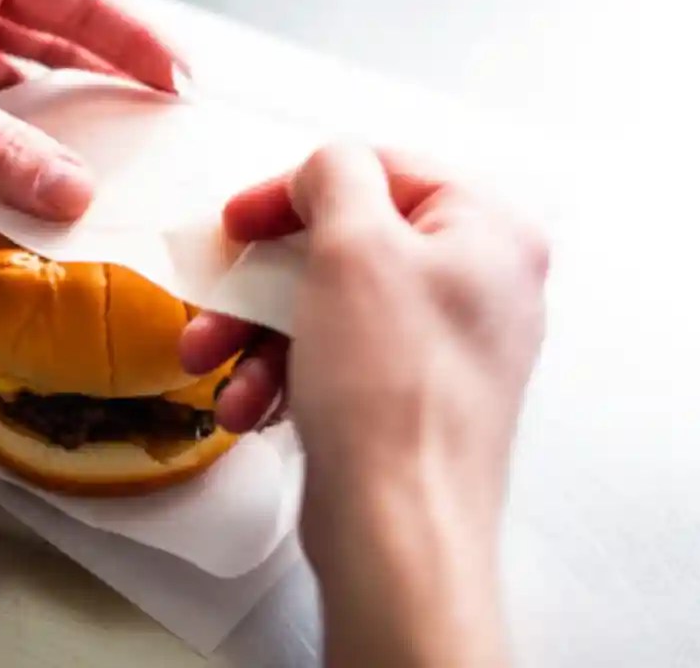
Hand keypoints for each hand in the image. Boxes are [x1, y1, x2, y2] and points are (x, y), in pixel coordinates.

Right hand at [180, 144, 548, 665]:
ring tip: (208, 369)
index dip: (297, 188)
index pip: (383, 169)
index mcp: (490, 230)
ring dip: (257, 335)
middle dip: (262, 282)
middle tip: (213, 300)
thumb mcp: (353, 246)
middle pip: (346, 245)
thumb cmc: (387, 382)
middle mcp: (479, 283)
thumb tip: (327, 169)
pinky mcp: (411, 398)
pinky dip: (285, 376)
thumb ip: (336, 175)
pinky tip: (246, 408)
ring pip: (329, 308)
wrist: (400, 529)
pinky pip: (337, 360)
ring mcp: (446, 345)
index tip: (238, 221)